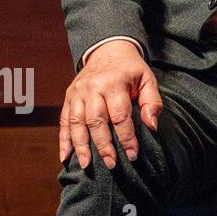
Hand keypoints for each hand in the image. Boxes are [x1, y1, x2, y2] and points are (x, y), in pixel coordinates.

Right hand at [60, 39, 161, 168]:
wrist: (108, 50)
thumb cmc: (131, 69)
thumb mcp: (147, 79)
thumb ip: (152, 102)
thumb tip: (152, 126)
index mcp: (114, 83)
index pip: (120, 116)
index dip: (126, 137)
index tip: (133, 155)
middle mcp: (92, 88)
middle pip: (96, 122)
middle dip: (103, 146)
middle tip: (112, 164)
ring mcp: (77, 93)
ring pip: (76, 123)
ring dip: (81, 146)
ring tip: (86, 165)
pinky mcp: (68, 98)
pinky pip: (64, 121)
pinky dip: (63, 140)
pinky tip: (65, 157)